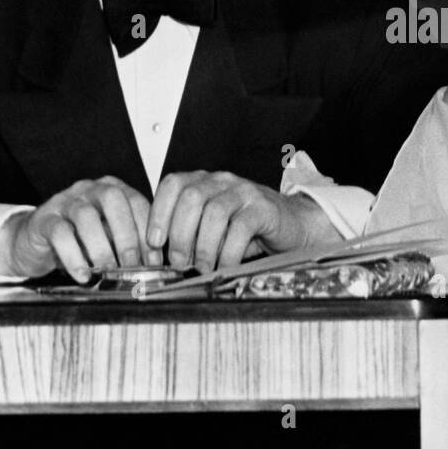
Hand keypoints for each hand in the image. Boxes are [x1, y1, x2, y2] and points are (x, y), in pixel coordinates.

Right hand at [4, 177, 152, 281]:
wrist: (32, 243)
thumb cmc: (78, 240)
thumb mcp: (108, 238)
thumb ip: (127, 244)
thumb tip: (152, 265)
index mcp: (112, 189)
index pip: (137, 201)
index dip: (148, 231)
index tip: (153, 260)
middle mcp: (89, 189)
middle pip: (113, 199)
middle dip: (126, 235)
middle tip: (132, 265)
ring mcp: (65, 201)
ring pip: (86, 216)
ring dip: (101, 247)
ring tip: (108, 271)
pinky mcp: (44, 219)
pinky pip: (59, 234)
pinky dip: (74, 257)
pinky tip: (82, 275)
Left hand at [148, 171, 332, 271]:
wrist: (293, 226)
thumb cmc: (249, 229)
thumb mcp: (213, 227)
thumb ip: (190, 233)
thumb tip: (162, 258)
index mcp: (205, 182)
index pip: (173, 184)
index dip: (158, 212)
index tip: (154, 241)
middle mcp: (223, 181)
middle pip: (191, 197)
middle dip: (179, 234)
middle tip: (179, 262)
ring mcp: (245, 192)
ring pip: (214, 212)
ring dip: (203, 246)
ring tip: (202, 267)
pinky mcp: (264, 208)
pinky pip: (240, 228)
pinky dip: (228, 252)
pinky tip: (225, 265)